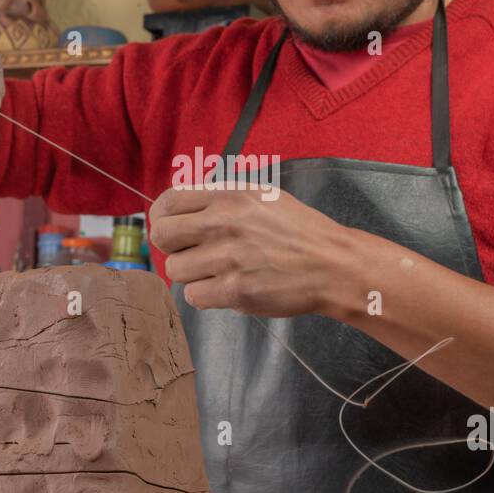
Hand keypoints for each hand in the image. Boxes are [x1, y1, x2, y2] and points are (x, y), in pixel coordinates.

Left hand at [148, 183, 345, 316]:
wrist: (331, 264)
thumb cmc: (299, 231)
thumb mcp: (261, 197)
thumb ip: (221, 199)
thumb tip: (183, 210)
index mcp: (229, 196)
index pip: (168, 201)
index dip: (162, 217)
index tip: (171, 227)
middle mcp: (224, 223)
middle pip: (162, 236)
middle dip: (170, 247)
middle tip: (189, 253)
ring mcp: (228, 258)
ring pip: (175, 270)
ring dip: (191, 274)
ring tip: (216, 272)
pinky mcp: (235, 290)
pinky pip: (193, 296)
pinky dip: (205, 296)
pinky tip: (225, 288)